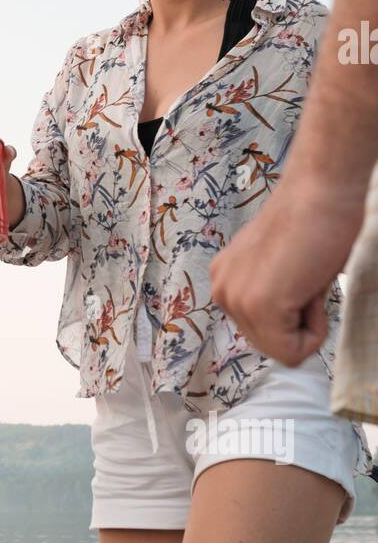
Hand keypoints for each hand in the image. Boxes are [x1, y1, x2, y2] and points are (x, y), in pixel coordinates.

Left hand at [210, 175, 365, 366]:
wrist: (321, 190)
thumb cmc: (313, 221)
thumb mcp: (280, 270)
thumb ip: (271, 294)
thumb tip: (284, 323)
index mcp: (224, 281)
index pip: (264, 332)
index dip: (295, 313)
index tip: (300, 275)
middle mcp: (222, 292)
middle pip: (271, 346)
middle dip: (299, 321)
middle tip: (305, 277)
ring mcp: (235, 300)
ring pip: (284, 351)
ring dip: (307, 321)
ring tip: (306, 277)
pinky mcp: (258, 306)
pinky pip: (294, 352)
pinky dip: (316, 328)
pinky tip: (310, 286)